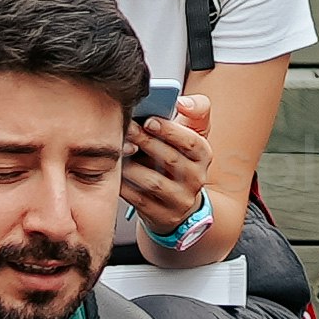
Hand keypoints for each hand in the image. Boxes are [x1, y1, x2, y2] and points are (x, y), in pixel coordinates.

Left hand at [117, 98, 218, 252]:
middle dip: (145, 143)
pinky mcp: (161, 216)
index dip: (170, 130)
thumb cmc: (179, 157)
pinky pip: (138, 199)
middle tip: (126, 129)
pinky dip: (123, 184)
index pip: (192, 142)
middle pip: (170, 160)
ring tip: (118, 150)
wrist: (177, 200)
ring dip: (132, 165)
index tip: (148, 120)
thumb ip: (196, 110)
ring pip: (153, 182)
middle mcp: (196, 179)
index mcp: (204, 155)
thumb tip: (183, 102)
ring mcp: (179, 200)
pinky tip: (113, 171)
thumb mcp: (193, 133)